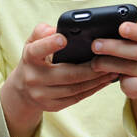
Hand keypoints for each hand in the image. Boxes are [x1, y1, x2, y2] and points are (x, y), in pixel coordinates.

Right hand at [4, 23, 118, 117]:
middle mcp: (34, 78)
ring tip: (113, 70)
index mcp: (29, 58)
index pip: (37, 50)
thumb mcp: (32, 43)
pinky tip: (104, 81)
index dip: (50, 45)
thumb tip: (55, 30)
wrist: (23, 91)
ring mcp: (42, 95)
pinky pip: (77, 98)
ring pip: (75, 88)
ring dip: (97, 80)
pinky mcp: (53, 106)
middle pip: (66, 74)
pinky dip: (93, 89)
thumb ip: (41, 32)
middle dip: (91, 68)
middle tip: (109, 59)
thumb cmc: (34, 60)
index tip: (63, 38)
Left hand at [90, 19, 136, 103]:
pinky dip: (124, 83)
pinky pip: (135, 86)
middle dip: (114, 47)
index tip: (121, 27)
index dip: (135, 30)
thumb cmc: (135, 51)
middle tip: (95, 45)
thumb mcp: (135, 37)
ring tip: (94, 62)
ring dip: (110, 64)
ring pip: (131, 68)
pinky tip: (110, 78)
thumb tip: (108, 13)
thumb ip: (125, 24)